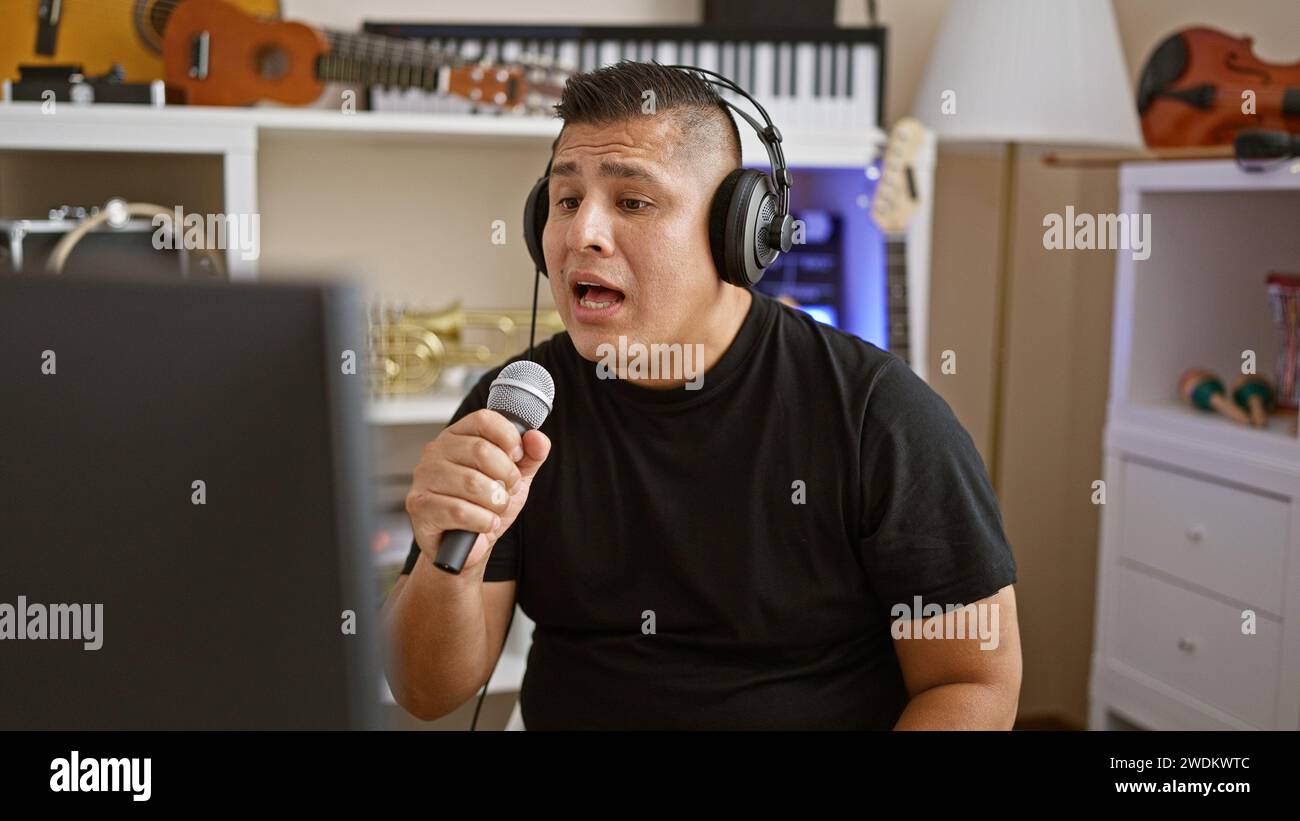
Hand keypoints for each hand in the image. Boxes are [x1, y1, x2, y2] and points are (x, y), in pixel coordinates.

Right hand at [405, 409, 550, 574]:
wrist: (466, 547)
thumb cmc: (486, 506)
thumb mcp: (514, 478)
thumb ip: (530, 456)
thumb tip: (537, 438)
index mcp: (458, 436)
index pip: (485, 419)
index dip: (509, 438)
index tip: (517, 457)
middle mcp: (436, 451)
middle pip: (481, 451)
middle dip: (506, 476)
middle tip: (507, 492)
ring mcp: (424, 477)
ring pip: (472, 483)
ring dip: (495, 502)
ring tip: (495, 510)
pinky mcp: (418, 505)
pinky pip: (459, 511)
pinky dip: (482, 521)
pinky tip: (485, 524)